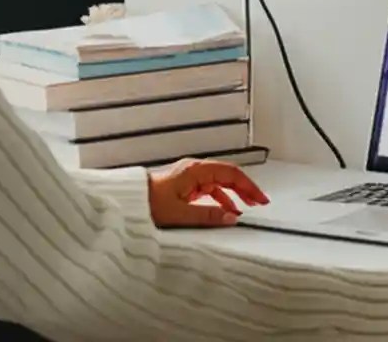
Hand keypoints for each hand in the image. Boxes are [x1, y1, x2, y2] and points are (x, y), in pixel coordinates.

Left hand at [147, 158, 269, 227]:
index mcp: (196, 171)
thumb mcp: (180, 213)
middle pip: (228, 175)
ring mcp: (190, 177)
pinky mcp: (185, 186)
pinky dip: (221, 197)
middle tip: (260, 201)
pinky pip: (210, 189)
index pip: (231, 174)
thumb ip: (208, 215)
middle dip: (246, 188)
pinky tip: (226, 209)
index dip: (249, 186)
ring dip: (235, 193)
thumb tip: (230, 217)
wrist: (126, 201)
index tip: (261, 198)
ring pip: (220, 182)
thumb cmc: (146, 203)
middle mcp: (195, 170)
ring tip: (247, 206)